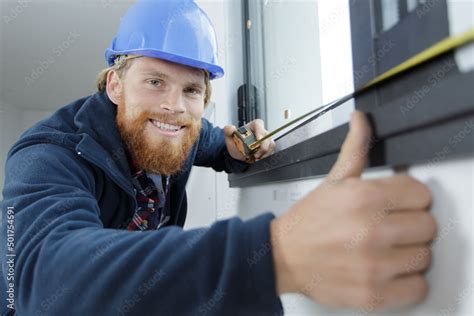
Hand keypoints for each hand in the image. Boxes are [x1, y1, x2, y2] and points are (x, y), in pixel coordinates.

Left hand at [224, 119, 275, 161]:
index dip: (260, 131)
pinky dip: (265, 156)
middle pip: (267, 136)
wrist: (238, 153)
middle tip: (256, 155)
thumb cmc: (235, 143)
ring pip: (271, 144)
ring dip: (264, 153)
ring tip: (256, 157)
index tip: (258, 139)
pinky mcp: (268, 147)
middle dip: (263, 147)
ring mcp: (265, 139)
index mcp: (252, 126)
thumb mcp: (229, 137)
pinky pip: (271, 151)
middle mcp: (261, 131)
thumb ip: (228, 131)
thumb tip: (231, 128)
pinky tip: (258, 158)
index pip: (259, 124)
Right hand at [270, 111, 435, 310]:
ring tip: (384, 250)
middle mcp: (370, 230)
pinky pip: (417, 288)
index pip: (422, 194)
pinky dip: (406, 282)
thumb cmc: (308, 221)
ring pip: (425, 257)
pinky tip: (386, 270)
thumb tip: (360, 120)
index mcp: (363, 197)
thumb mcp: (332, 181)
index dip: (409, 200)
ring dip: (408, 254)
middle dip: (410, 226)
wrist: (282, 257)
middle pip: (428, 227)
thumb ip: (355, 149)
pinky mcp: (373, 294)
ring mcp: (373, 265)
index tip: (397, 205)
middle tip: (389, 228)